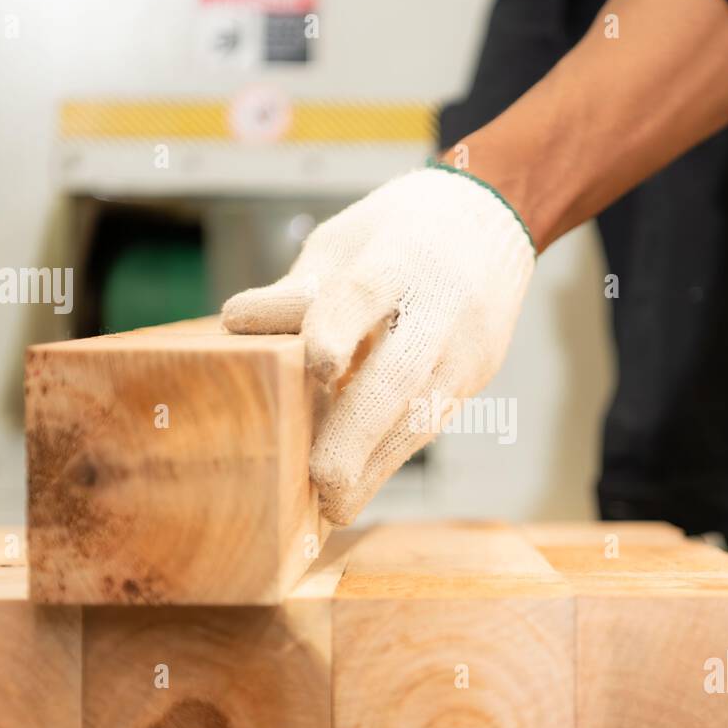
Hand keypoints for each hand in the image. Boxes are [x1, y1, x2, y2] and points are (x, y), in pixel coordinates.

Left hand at [221, 165, 535, 524]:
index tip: (316, 367)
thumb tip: (236, 324)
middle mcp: (439, 306)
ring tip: (333, 506)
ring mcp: (465, 346)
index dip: (340, 330)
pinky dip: (392, 458)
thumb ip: (299, 289)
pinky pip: (431, 423)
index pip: (365, 294)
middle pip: (400, 373)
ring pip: (421, 413)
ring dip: (376, 464)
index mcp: (396, 258)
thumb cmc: (398, 234)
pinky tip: (358, 489)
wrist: (491, 221)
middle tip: (320, 478)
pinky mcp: (476, 374)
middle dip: (359, 430)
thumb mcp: (345, 240)